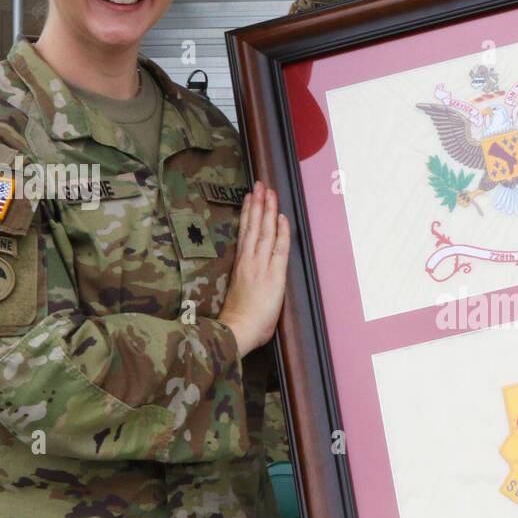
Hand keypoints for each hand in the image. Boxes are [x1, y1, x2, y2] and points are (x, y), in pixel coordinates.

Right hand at [218, 182, 291, 356]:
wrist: (236, 332)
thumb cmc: (237, 322)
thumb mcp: (238, 296)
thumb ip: (245, 283)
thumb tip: (251, 282)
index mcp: (239, 267)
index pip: (245, 234)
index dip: (248, 214)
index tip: (250, 198)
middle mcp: (248, 262)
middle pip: (253, 227)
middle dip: (257, 204)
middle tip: (259, 184)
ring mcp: (260, 267)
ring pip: (264, 232)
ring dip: (267, 210)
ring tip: (268, 191)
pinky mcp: (273, 276)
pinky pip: (279, 249)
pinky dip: (281, 231)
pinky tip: (282, 217)